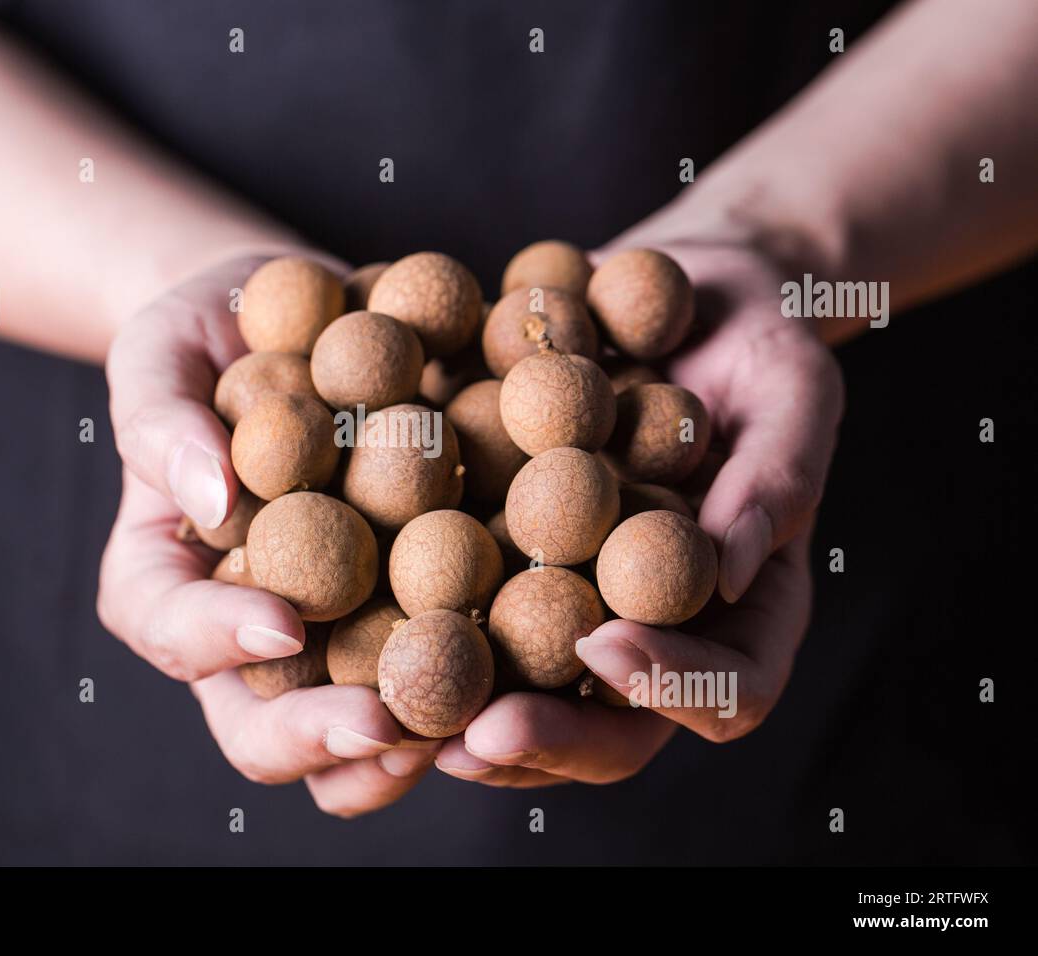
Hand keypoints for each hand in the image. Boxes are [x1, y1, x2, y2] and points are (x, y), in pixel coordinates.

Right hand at [97, 255, 438, 815]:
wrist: (289, 323)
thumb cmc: (199, 339)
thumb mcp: (158, 355)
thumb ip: (164, 422)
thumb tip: (214, 497)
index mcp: (167, 586)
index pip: (173, 634)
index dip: (219, 642)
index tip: (282, 622)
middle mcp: (248, 637)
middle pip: (263, 730)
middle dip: (324, 739)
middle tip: (387, 724)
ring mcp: (333, 636)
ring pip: (357, 734)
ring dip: (411, 741)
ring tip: (475, 719)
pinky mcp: (408, 609)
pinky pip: (442, 663)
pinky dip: (486, 677)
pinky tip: (539, 659)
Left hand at [437, 239, 842, 784]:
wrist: (680, 299)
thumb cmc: (758, 344)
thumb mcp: (793, 387)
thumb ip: (778, 473)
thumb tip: (734, 566)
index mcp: (744, 614)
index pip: (729, 690)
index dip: (670, 688)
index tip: (605, 646)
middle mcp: (654, 633)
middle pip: (615, 728)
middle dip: (547, 736)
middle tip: (475, 734)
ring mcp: (579, 608)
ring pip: (532, 695)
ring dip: (467, 712)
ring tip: (397, 707)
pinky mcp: (511, 568)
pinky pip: (470, 617)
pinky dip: (419, 629)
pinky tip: (357, 621)